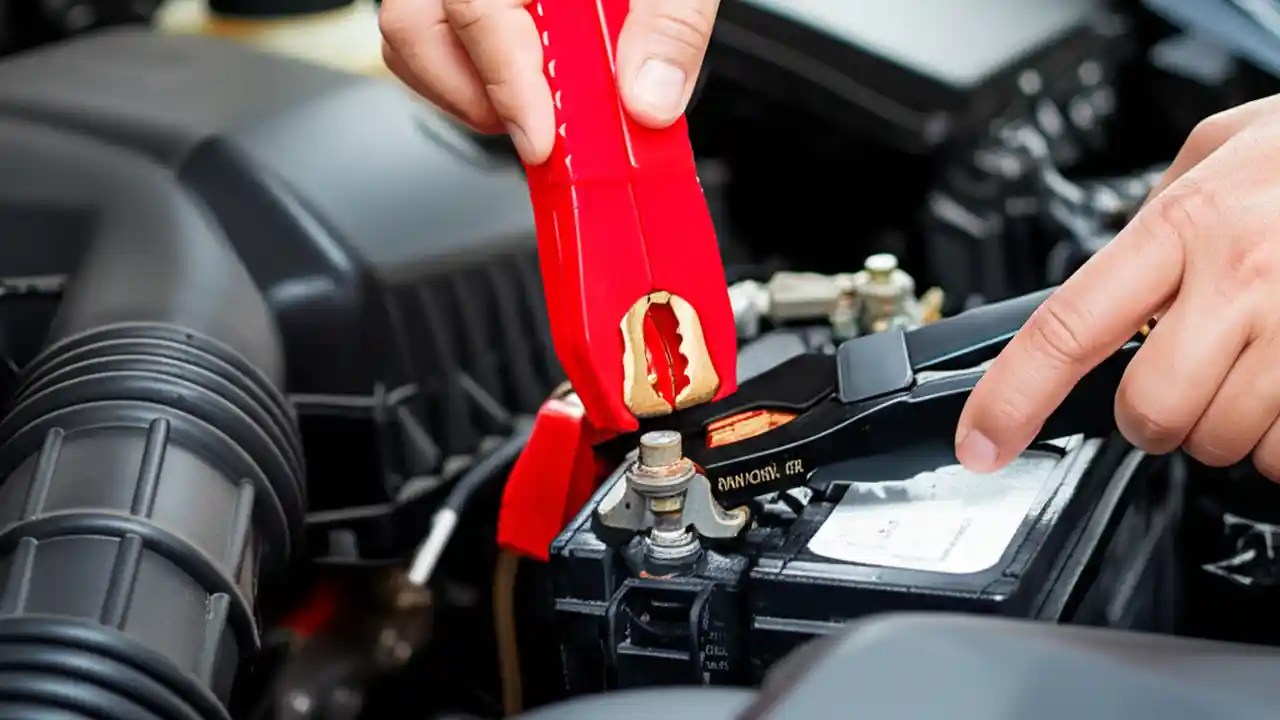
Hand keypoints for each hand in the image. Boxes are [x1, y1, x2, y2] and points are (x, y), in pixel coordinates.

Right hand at [379, 0, 719, 163]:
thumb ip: (671, 20)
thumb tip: (648, 96)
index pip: (474, 5)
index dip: (505, 80)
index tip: (541, 135)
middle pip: (415, 24)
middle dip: (476, 94)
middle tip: (542, 129)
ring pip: (411, 30)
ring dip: (465, 87)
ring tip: (534, 106)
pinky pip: (431, 26)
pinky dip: (469, 66)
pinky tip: (524, 76)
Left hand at [955, 95, 1279, 479]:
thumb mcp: (1219, 152)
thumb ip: (1154, 219)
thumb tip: (1106, 278)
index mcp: (1186, 225)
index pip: (1067, 329)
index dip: (1011, 398)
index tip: (980, 443)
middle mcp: (1241, 280)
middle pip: (1151, 413)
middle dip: (1154, 415)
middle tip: (1182, 376)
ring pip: (1227, 442)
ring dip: (1228, 423)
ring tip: (1257, 363)